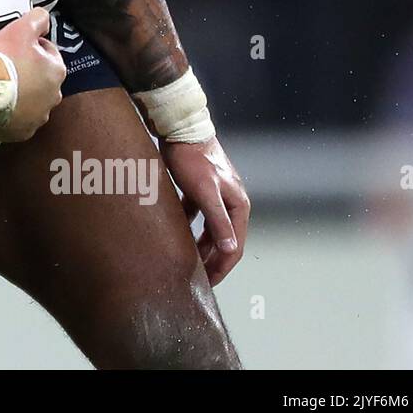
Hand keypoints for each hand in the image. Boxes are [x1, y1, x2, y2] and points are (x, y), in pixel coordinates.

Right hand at [0, 7, 65, 142]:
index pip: (48, 53)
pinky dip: (11, 114)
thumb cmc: (1, 60)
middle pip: (41, 80)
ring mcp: (38, 116)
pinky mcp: (22, 132)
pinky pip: (19, 121)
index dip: (31, 47)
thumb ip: (38, 18)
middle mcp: (53, 96)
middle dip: (28, 73)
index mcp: (56, 70)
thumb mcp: (21, 28)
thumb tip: (44, 17)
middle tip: (6, 67)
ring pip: (32, 102)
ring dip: (20, 95)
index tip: (15, 48)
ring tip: (0, 88)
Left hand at [161, 137, 249, 284]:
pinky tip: (175, 233)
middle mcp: (231, 201)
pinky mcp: (200, 187)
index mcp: (238, 205)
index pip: (234, 246)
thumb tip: (230, 249)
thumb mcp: (205, 193)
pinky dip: (189, 226)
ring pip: (210, 228)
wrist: (180, 128)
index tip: (207, 284)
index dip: (221, 267)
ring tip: (187, 261)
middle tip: (196, 279)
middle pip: (223, 239)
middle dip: (211, 260)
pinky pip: (197, 214)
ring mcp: (217, 194)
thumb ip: (218, 222)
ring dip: (200, 245)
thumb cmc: (192, 160)